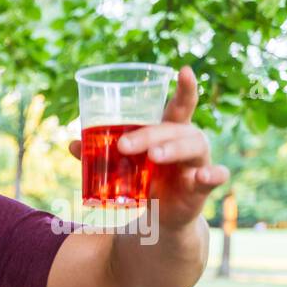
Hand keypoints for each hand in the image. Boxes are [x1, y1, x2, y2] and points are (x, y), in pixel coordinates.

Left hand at [68, 66, 228, 231]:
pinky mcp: (202, 186)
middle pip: (175, 128)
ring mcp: (198, 162)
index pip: (180, 106)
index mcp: (171, 131)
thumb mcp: (126, 165)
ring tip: (153, 156)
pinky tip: (203, 175)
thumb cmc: (147, 181)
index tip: (184, 70)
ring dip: (172, 149)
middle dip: (150, 134)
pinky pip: (214, 177)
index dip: (185, 88)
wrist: (163, 216)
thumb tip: (72, 144)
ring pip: (192, 147)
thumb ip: (102, 154)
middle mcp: (188, 141)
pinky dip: (212, 175)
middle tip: (124, 145)